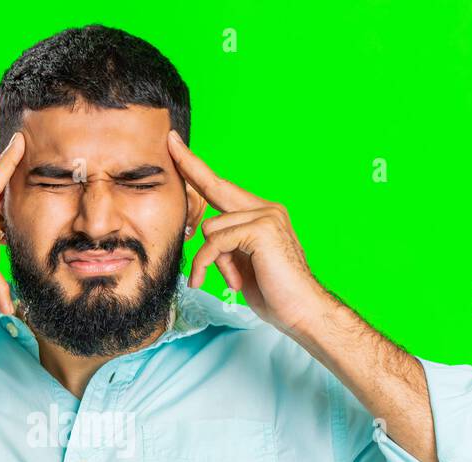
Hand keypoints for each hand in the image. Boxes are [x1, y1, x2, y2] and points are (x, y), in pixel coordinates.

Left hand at [167, 129, 325, 330]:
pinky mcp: (261, 229)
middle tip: (170, 141)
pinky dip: (211, 263)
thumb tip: (204, 232)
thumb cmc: (274, 292)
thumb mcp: (242, 264)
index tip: (177, 145)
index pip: (222, 187)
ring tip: (234, 279)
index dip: (198, 168)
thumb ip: (226, 244)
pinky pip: (215, 242)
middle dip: (189, 165)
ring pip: (210, 227)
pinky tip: (230, 282)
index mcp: (262, 214)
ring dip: (211, 259)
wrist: (302, 310)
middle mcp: (266, 208)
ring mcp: (266, 215)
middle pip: (215, 185)